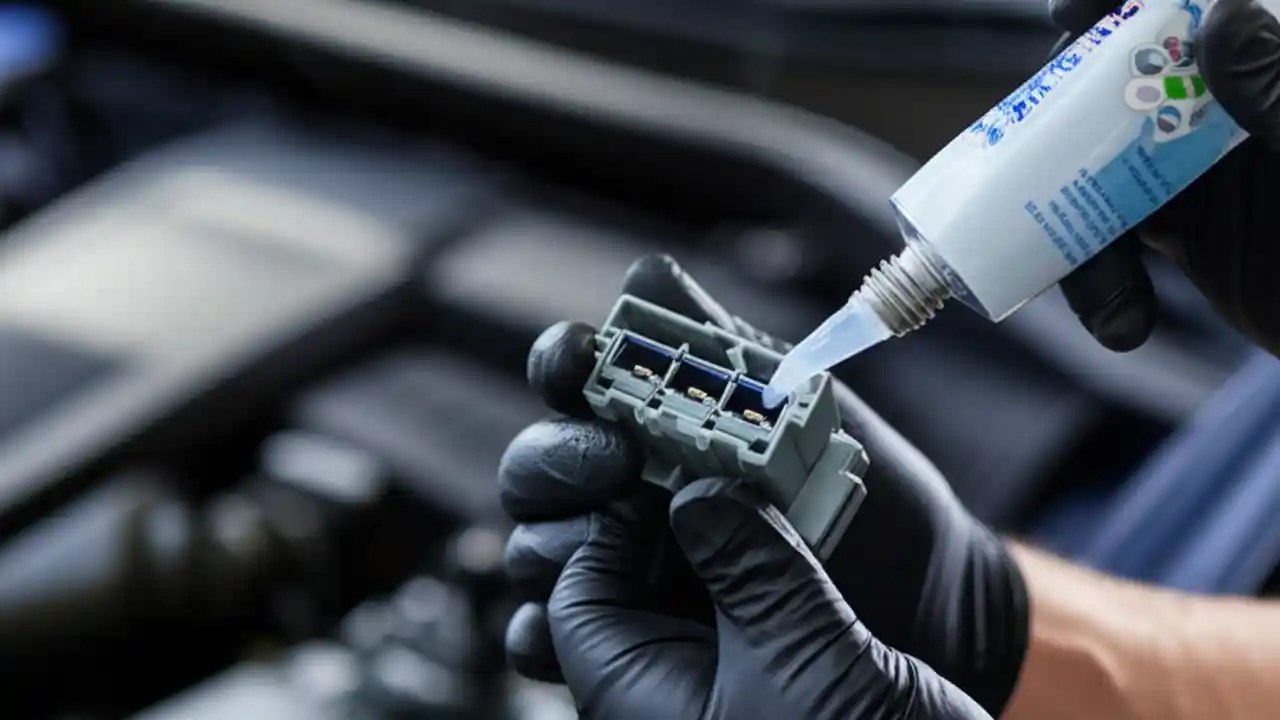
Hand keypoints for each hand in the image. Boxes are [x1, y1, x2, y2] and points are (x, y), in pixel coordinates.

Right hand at [501, 255, 1028, 714]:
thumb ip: (722, 345)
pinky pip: (549, 633)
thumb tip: (647, 275)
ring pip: (533, 546)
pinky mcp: (628, 635)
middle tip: (612, 461)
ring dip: (547, 542)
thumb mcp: (803, 407)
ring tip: (593, 551)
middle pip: (536, 464)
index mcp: (652, 418)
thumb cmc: (862, 491)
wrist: (922, 599)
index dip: (562, 364)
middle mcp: (619, 488)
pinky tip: (556, 629)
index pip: (574, 379)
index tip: (580, 361)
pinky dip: (537, 631)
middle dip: (558, 456)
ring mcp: (617, 565)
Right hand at [1051, 0, 1279, 353]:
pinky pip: (1108, 232)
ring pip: (1095, 164)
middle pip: (1119, 81)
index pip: (1192, 10)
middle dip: (1066, 122)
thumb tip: (1222, 17)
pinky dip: (1097, 278)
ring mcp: (1197, 162)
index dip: (1121, 5)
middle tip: (1042, 155)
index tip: (1070, 15)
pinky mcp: (1181, 224)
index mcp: (1267, 72)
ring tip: (1105, 295)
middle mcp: (1225, 105)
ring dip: (1070, 226)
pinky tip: (1123, 323)